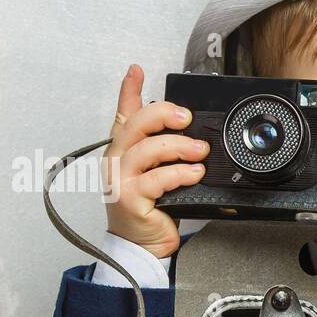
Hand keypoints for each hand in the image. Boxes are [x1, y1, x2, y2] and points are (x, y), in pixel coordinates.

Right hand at [101, 65, 208, 258]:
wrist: (141, 246)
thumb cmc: (150, 208)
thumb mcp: (158, 171)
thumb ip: (166, 148)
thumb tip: (190, 127)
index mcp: (122, 150)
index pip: (123, 113)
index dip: (129, 89)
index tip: (137, 70)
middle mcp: (116, 161)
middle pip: (135, 124)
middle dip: (164, 114)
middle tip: (187, 118)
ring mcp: (120, 180)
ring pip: (148, 149)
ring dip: (180, 147)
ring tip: (200, 152)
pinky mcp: (129, 198)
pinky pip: (157, 178)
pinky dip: (180, 173)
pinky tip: (194, 173)